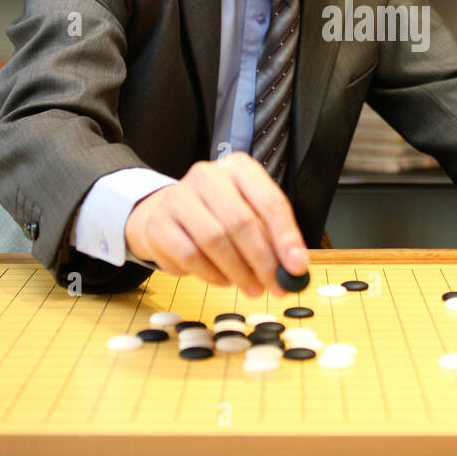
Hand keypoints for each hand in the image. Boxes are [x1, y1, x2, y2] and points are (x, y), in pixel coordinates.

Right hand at [123, 152, 307, 296]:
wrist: (167, 213)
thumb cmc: (218, 215)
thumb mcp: (250, 214)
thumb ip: (274, 237)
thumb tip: (295, 268)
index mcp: (238, 168)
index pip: (269, 201)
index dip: (286, 237)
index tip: (297, 267)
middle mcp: (207, 176)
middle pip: (241, 222)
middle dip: (263, 261)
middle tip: (276, 286)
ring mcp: (178, 197)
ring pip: (215, 241)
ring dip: (239, 272)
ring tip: (252, 287)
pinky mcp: (159, 224)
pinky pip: (189, 256)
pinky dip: (211, 275)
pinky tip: (224, 280)